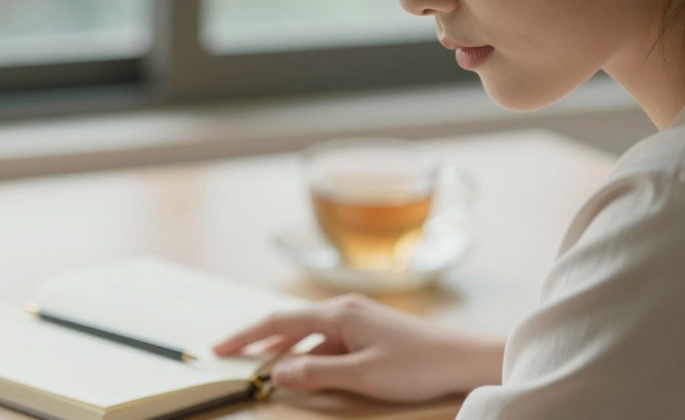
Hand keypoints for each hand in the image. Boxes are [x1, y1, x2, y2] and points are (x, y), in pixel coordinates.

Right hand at [212, 294, 503, 401]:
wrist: (464, 358)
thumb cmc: (417, 365)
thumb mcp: (362, 375)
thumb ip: (316, 374)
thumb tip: (276, 373)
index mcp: (339, 313)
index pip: (280, 321)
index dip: (247, 336)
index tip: (221, 348)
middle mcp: (345, 309)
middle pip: (291, 324)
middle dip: (261, 342)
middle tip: (232, 356)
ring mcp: (358, 319)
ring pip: (311, 336)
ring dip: (288, 353)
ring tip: (265, 370)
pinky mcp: (369, 331)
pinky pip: (330, 342)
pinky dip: (312, 357)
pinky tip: (308, 372)